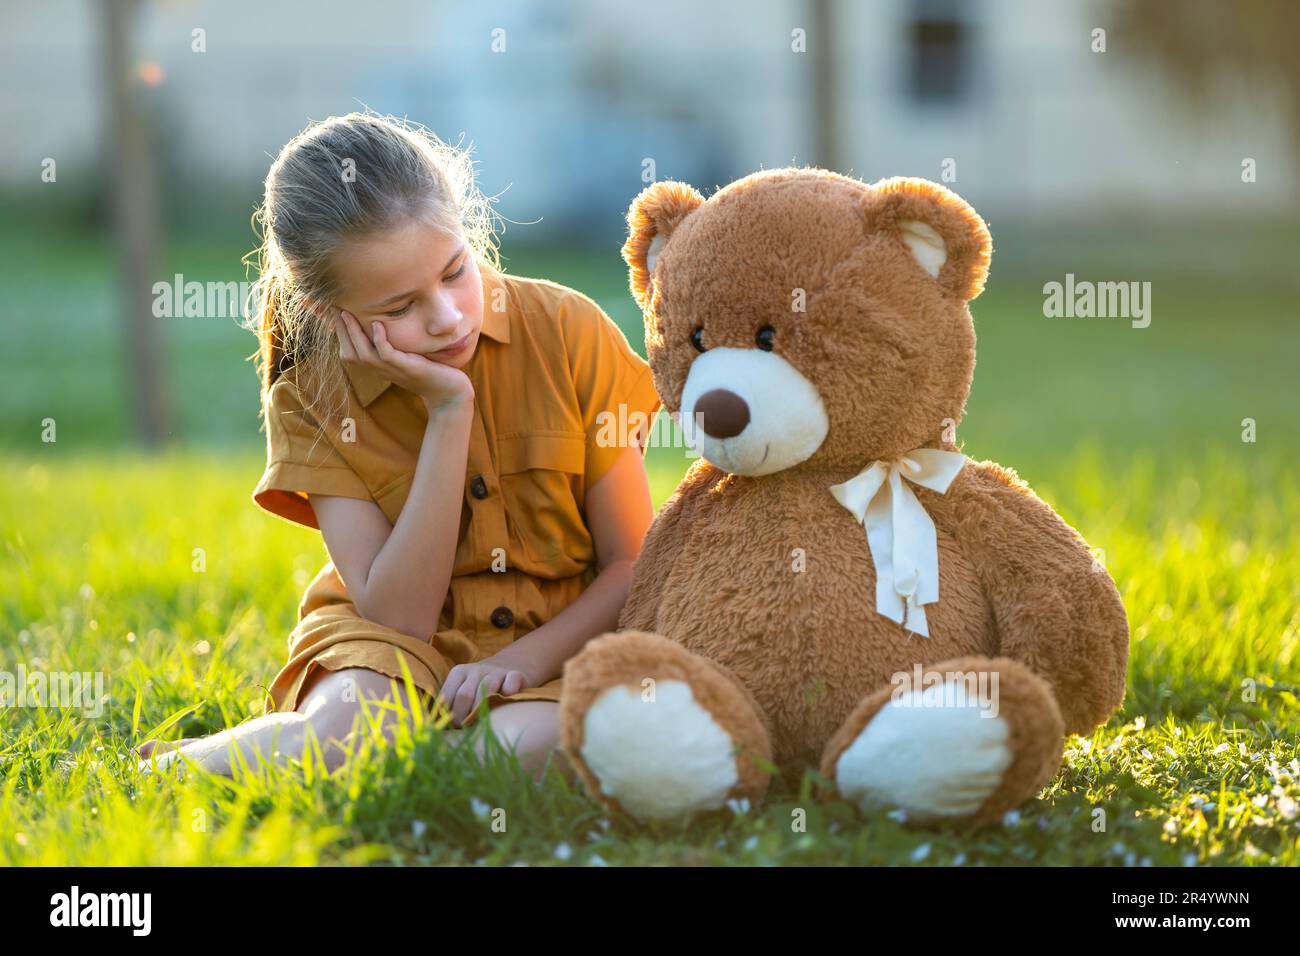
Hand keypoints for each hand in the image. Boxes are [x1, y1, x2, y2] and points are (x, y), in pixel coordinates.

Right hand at [335, 309, 472, 411]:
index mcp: (379, 366)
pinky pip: (387, 354)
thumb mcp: (409, 357)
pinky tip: (376, 325)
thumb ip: (396, 345)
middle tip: (333, 307)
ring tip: (346, 313)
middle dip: (340, 330)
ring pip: (364, 353)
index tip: (333, 312)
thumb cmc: (431, 372)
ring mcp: (393, 370)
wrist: (450, 393)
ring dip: (354, 333)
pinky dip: (380, 340)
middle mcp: (382, 370)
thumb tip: (386, 322)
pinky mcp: (407, 368)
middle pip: (351, 352)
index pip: (351, 351)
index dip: (340, 334)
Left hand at [436, 657, 536, 727]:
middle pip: (465, 695)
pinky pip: (512, 682)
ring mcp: (496, 671)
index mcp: (458, 673)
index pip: (448, 697)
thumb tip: (435, 727)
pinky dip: (509, 692)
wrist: (505, 668)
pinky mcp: (516, 674)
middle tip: (467, 730)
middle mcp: (476, 669)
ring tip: (483, 723)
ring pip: (487, 689)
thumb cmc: (478, 689)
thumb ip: (449, 705)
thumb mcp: (461, 692)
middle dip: (464, 717)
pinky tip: (506, 702)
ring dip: (484, 710)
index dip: (449, 717)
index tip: (453, 728)